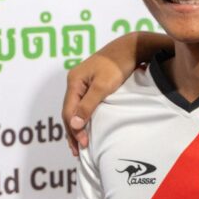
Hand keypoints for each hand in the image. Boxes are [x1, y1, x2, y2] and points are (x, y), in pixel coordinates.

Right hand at [62, 36, 145, 155]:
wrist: (130, 48)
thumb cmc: (118, 66)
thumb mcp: (103, 87)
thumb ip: (88, 106)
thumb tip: (73, 124)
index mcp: (73, 81)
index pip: (68, 111)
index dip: (74, 130)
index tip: (83, 145)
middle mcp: (74, 81)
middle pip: (69, 111)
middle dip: (72, 132)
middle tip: (78, 151)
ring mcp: (81, 82)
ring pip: (75, 109)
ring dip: (77, 126)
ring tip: (79, 144)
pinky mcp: (90, 83)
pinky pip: (82, 104)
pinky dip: (83, 117)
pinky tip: (86, 127)